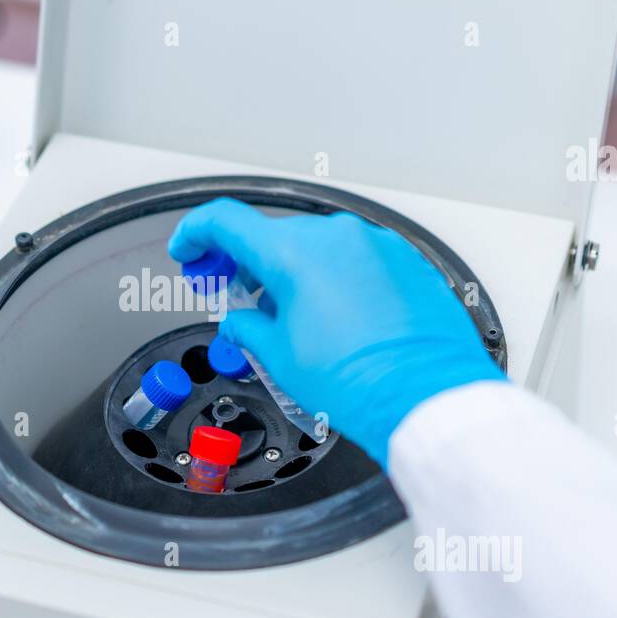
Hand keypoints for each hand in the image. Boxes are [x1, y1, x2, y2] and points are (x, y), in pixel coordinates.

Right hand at [167, 199, 503, 467]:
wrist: (428, 395)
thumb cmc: (361, 380)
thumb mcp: (280, 357)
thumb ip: (248, 327)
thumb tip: (241, 322)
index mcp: (294, 251)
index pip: (225, 222)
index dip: (195, 234)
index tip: (188, 250)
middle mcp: (337, 236)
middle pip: (274, 237)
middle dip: (248, 265)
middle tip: (235, 295)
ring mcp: (376, 245)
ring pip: (319, 247)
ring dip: (295, 273)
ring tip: (293, 320)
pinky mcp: (406, 261)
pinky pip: (357, 260)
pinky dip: (336, 279)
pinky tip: (335, 318)